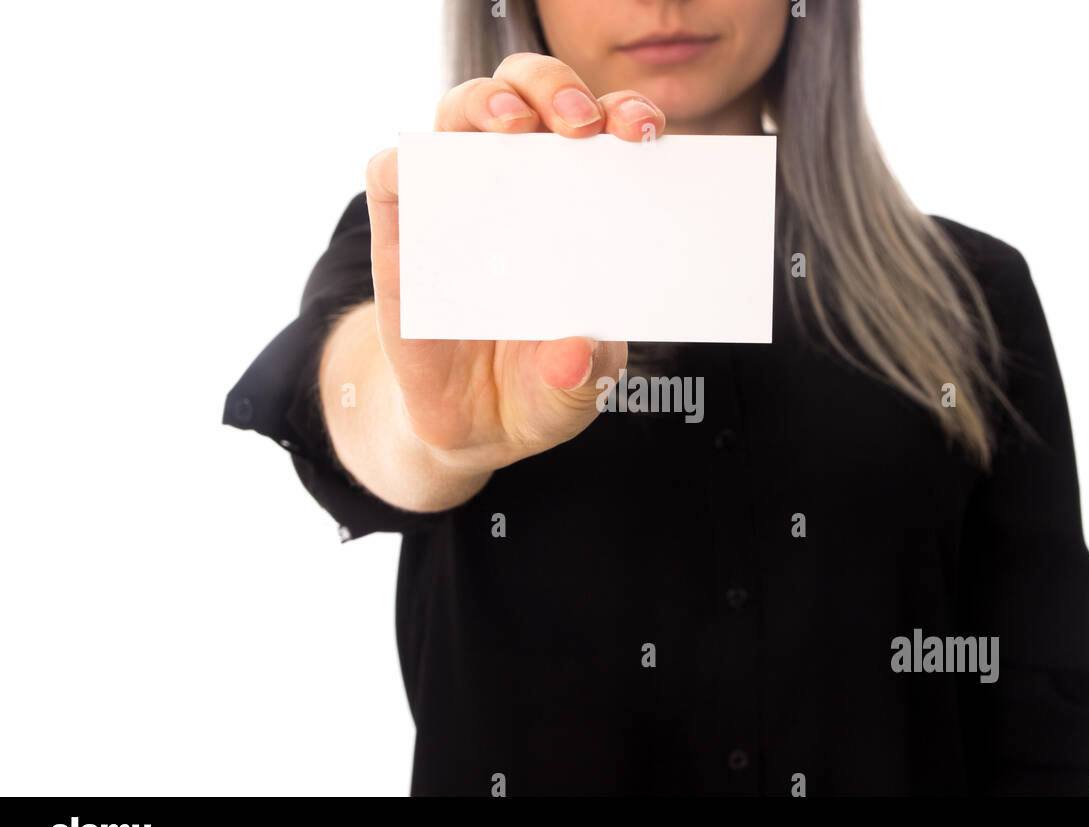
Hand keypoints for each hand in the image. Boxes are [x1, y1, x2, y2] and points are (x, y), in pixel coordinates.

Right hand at [365, 53, 665, 474]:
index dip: (624, 112)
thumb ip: (585, 371)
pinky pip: (390, 174)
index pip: (603, 130)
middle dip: (554, 86)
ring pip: (460, 111)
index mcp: (581, 203)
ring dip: (486, 102)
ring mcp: (457, 201)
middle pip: (529, 93)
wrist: (474, 426)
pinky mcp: (400, 232)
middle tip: (578, 122)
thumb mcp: (577, 388)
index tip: (645, 130)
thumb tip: (574, 353)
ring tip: (512, 126)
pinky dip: (403, 163)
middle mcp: (520, 185)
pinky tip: (424, 177)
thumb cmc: (543, 384)